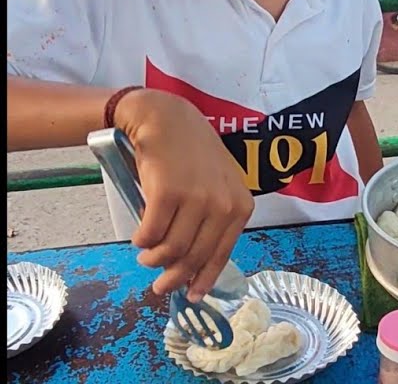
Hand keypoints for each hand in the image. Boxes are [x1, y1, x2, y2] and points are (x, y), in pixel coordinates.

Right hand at [114, 89, 253, 300]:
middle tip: (159, 286)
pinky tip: (139, 237)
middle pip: (195, 256)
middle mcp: (223, 204)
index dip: (205, 278)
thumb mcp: (215, 186)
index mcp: (240, 206)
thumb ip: (210, 220)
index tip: (192, 295)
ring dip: (154, 259)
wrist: (167, 120)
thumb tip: (191, 263)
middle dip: (174, 277)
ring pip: (172, 249)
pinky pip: (150, 233)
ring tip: (146, 256)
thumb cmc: (190, 155)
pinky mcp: (168, 194)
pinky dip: (142, 241)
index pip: (223, 253)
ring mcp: (197, 199)